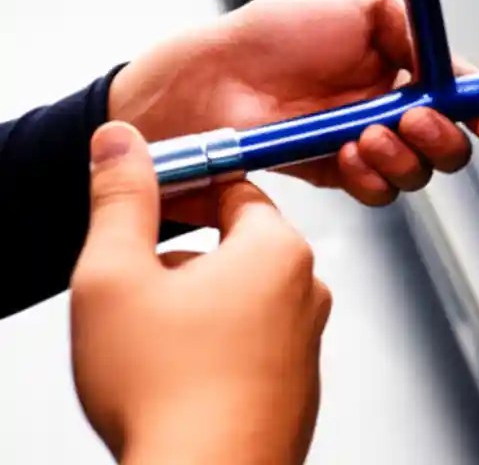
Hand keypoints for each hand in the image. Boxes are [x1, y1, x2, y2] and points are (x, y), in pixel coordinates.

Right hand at [72, 123, 329, 464]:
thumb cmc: (166, 390)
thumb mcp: (116, 275)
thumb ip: (121, 199)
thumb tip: (122, 143)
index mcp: (277, 250)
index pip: (234, 187)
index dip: (181, 189)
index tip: (145, 204)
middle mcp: (306, 291)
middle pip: (238, 244)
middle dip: (183, 255)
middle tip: (133, 285)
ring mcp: (306, 341)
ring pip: (242, 297)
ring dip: (196, 305)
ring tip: (151, 339)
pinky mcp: (296, 385)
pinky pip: (252, 343)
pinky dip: (216, 347)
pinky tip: (177, 375)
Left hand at [108, 0, 478, 219]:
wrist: (212, 80)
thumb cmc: (272, 35)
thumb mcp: (360, 5)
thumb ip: (414, 28)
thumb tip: (451, 63)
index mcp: (403, 64)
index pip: (464, 94)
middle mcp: (391, 107)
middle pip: (452, 142)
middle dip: (446, 136)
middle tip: (417, 118)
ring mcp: (367, 144)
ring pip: (420, 172)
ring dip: (405, 156)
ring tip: (367, 134)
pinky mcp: (338, 174)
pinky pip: (378, 190)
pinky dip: (372, 177)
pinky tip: (347, 156)